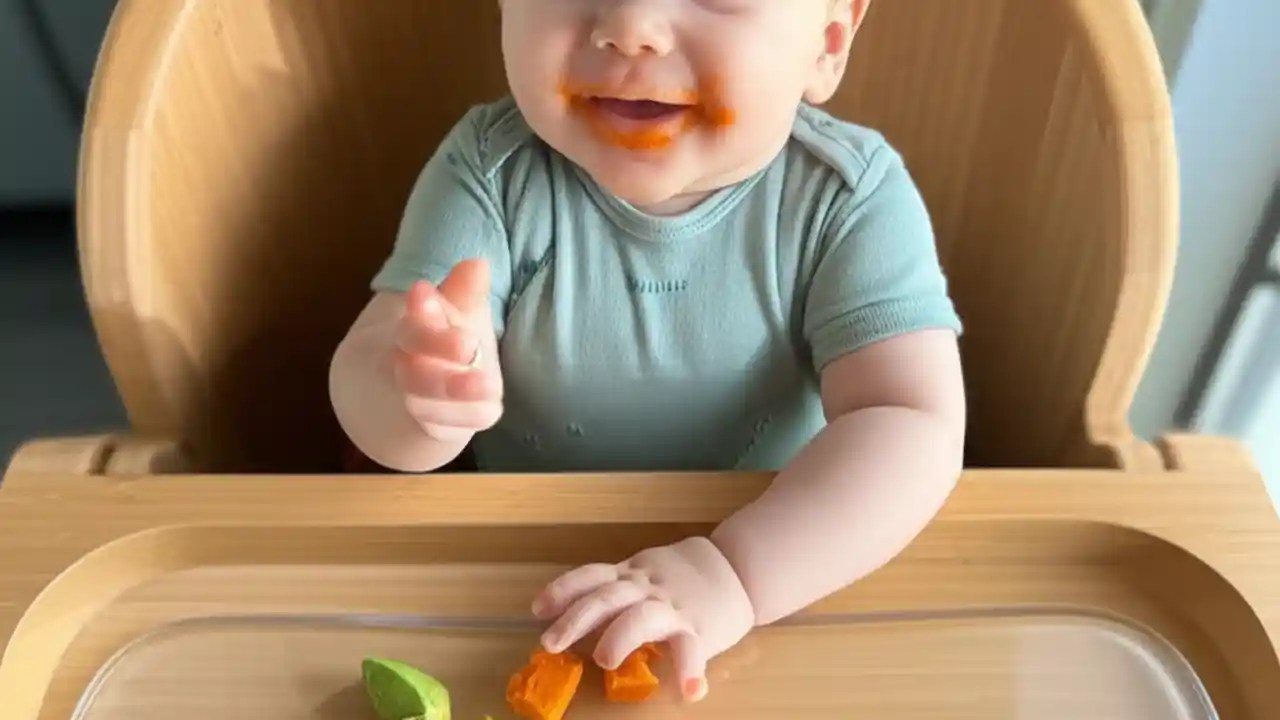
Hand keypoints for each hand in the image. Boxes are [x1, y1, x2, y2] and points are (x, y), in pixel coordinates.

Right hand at [393, 258, 502, 442]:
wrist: (405, 398)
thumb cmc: (437, 346)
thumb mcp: (452, 316)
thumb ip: (463, 293)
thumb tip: (478, 263)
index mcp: (409, 335)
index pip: (411, 326)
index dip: (421, 311)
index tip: (422, 291)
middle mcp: (405, 369)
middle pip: (413, 365)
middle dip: (438, 352)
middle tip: (469, 344)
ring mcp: (416, 402)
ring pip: (425, 401)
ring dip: (455, 393)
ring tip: (487, 385)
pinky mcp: (434, 427)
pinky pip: (447, 427)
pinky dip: (467, 418)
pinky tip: (492, 407)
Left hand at [532, 537, 755, 701]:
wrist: (737, 566)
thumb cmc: (684, 575)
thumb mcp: (646, 572)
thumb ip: (617, 589)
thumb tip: (573, 614)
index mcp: (632, 575)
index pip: (592, 576)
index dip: (564, 590)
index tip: (538, 608)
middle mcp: (647, 588)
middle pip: (607, 598)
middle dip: (577, 619)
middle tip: (551, 642)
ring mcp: (674, 607)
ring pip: (642, 617)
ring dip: (620, 637)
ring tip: (605, 662)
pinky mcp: (700, 628)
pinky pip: (693, 648)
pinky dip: (690, 670)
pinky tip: (688, 692)